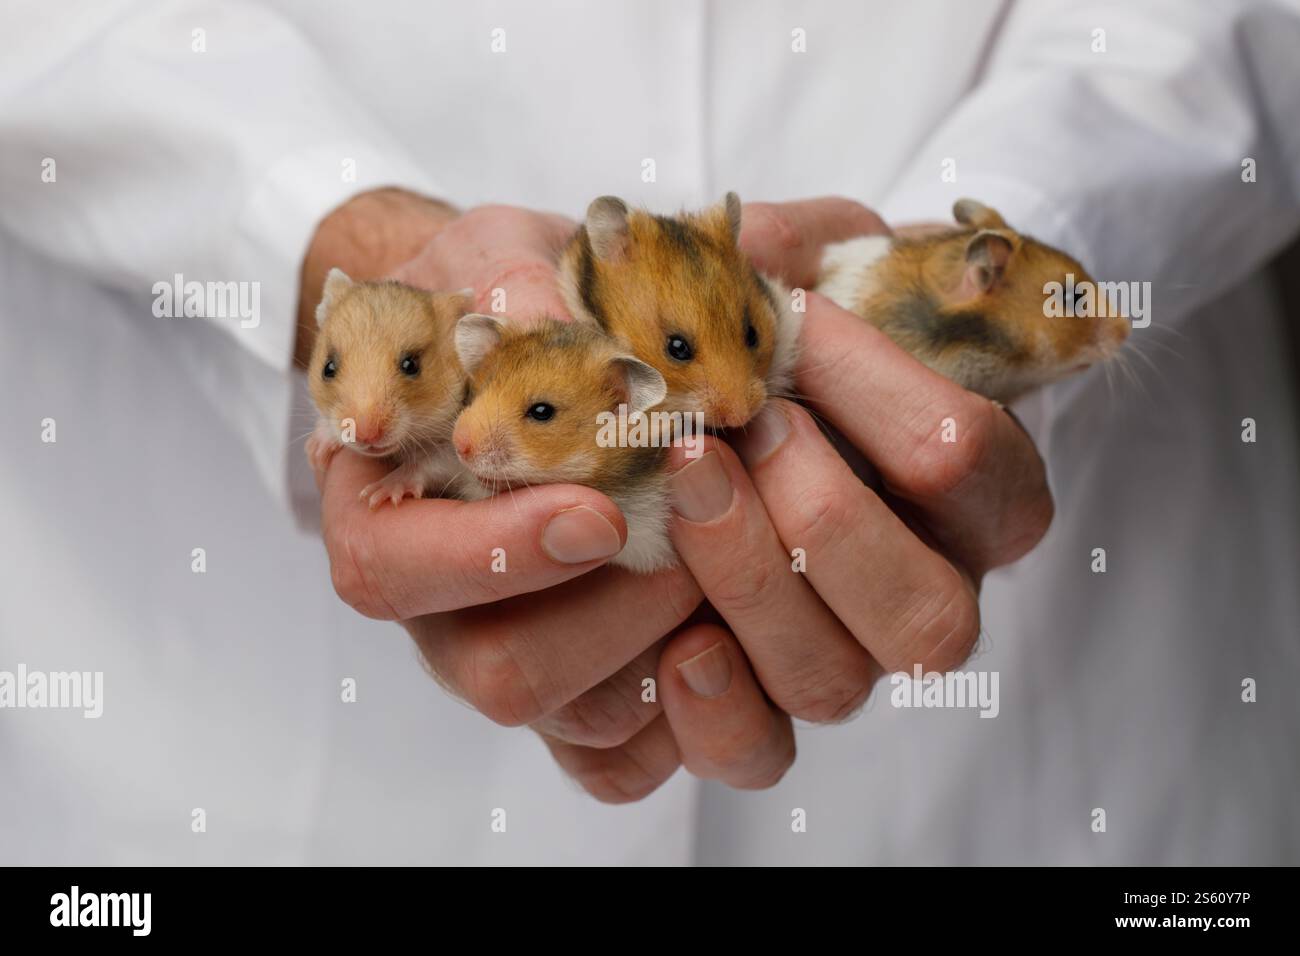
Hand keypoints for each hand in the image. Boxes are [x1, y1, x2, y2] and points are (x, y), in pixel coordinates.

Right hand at [305, 193, 705, 800]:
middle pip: (494, 673)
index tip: (599, 512)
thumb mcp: (498, 256)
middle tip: (697, 533)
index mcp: (383, 508)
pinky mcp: (587, 689)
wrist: (538, 333)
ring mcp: (516, 652)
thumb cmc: (504, 298)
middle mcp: (444, 605)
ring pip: (577, 721)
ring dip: (667, 649)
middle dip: (612, 610)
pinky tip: (731, 629)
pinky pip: (625, 759)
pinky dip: (689, 715)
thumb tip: (547, 323)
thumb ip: (514, 283)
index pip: (392, 570)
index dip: (489, 555)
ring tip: (730, 558)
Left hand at [653, 201, 1053, 781]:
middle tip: (733, 431)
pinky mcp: (741, 708)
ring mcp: (830, 657)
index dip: (879, 387)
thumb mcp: (757, 263)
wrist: (637, 413)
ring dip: (753, 584)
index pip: (966, 456)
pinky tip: (673, 647)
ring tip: (682, 488)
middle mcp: (912, 590)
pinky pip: (753, 755)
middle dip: (826, 515)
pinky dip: (715, 718)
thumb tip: (756, 247)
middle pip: (927, 613)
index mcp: (960, 488)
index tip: (789, 317)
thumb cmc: (718, 330)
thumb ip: (780, 245)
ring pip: (835, 683)